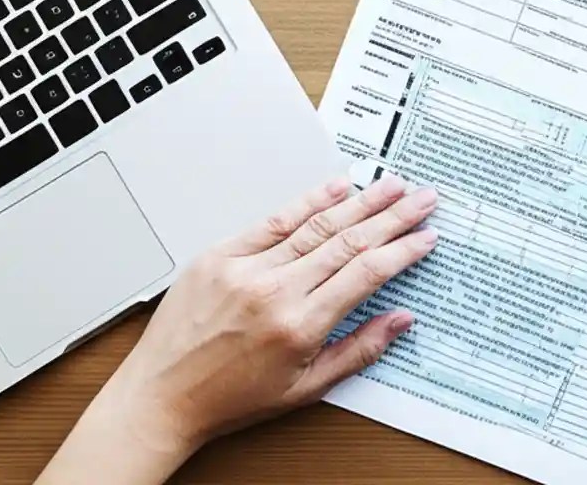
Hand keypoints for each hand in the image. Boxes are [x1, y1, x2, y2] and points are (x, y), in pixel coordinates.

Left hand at [37, 174, 437, 484]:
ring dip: (360, 202)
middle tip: (423, 198)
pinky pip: (272, 221)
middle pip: (348, 241)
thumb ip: (358, 351)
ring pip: (316, 226)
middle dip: (392, 216)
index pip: (366, 275)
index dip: (402, 251)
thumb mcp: (304, 390)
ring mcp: (245, 269)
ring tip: (390, 186)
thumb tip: (401, 320)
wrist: (161, 397)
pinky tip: (335, 187)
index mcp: (299, 327)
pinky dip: (307, 202)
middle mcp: (274, 291)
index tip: (426, 236)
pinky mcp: (219, 255)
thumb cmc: (229, 399)